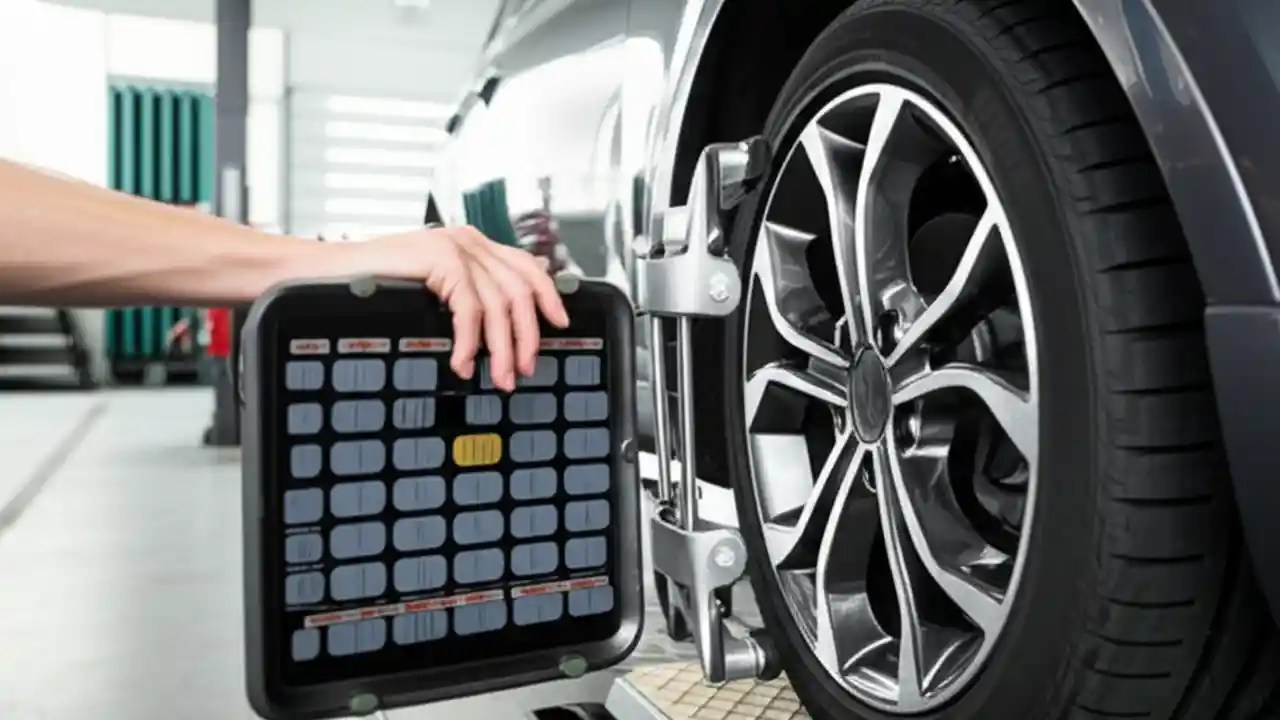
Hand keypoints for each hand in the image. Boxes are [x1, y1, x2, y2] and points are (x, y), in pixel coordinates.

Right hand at [318, 226, 569, 390]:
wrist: (319, 273)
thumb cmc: (368, 284)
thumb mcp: (428, 289)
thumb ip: (463, 296)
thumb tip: (498, 331)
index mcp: (471, 244)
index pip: (525, 268)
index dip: (548, 297)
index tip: (561, 325)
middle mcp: (468, 239)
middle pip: (521, 289)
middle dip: (527, 336)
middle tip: (522, 370)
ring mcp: (454, 245)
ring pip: (500, 302)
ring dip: (501, 348)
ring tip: (497, 377)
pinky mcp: (438, 257)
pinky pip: (469, 307)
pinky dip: (470, 341)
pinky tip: (462, 362)